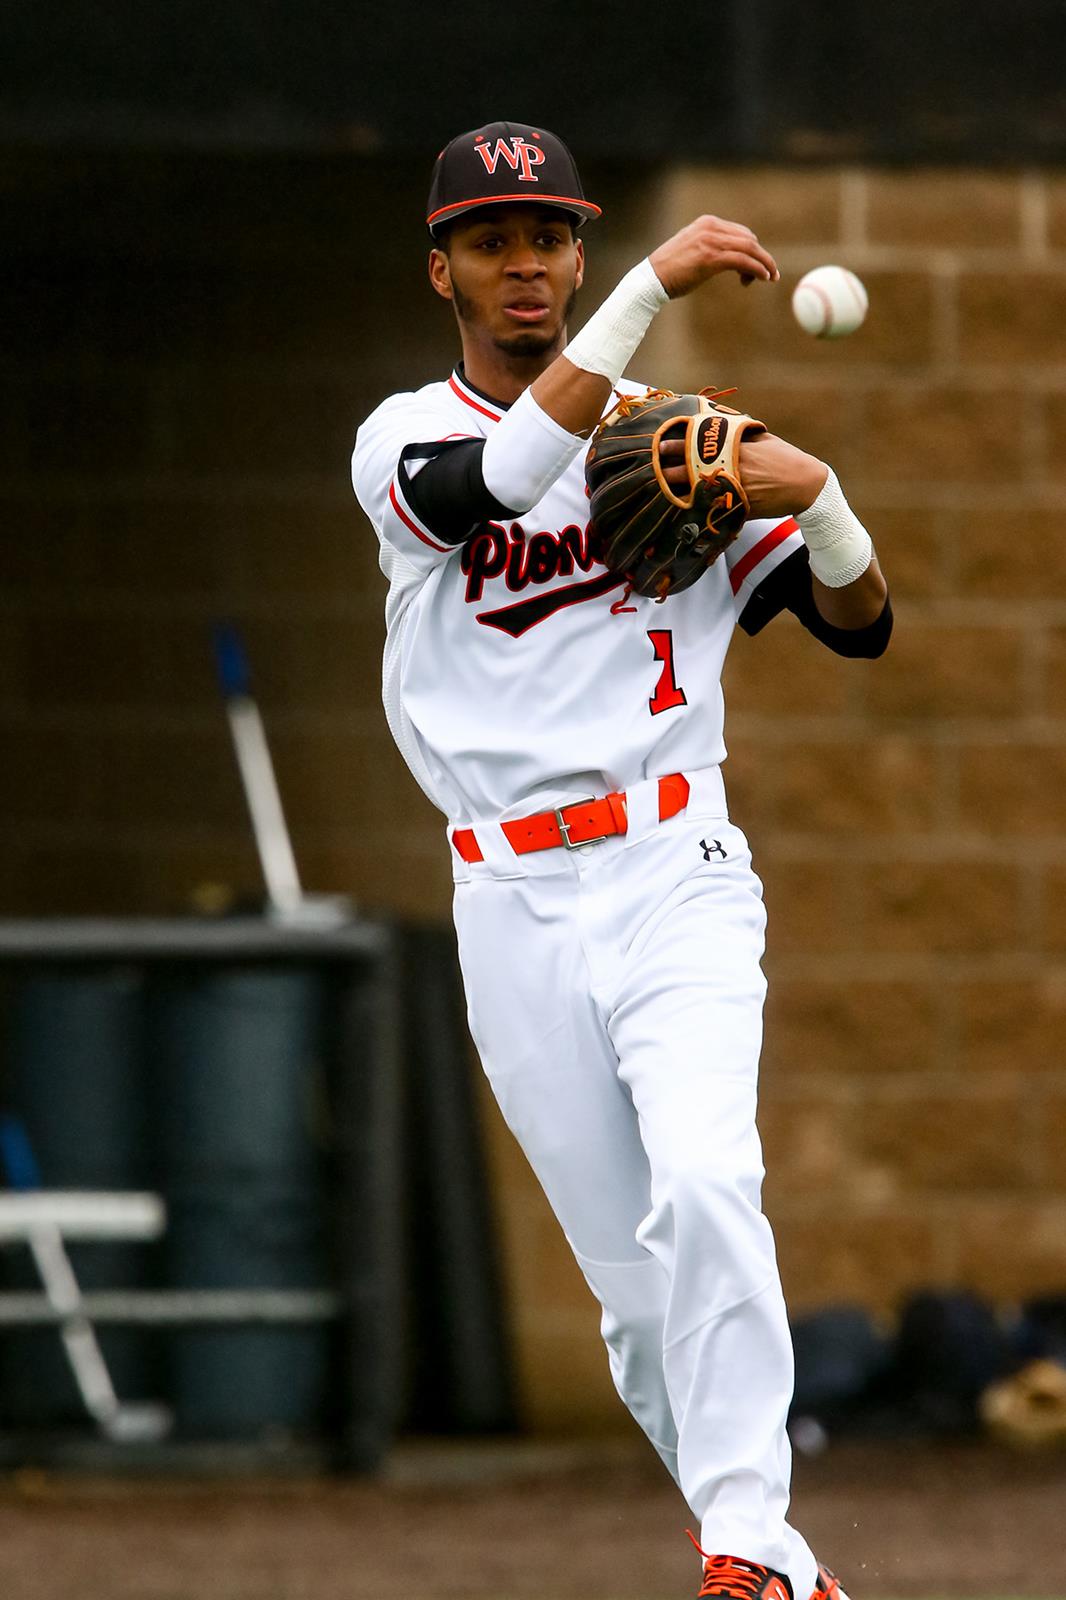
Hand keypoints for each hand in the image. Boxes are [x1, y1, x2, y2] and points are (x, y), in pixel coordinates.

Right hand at [649, 215, 778, 297]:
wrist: (650, 280)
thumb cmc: (669, 271)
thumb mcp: (692, 251)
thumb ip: (710, 248)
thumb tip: (728, 259)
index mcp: (707, 223)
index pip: (741, 232)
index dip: (753, 250)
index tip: (756, 268)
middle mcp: (710, 227)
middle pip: (748, 238)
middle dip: (762, 257)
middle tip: (768, 275)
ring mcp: (711, 241)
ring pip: (750, 248)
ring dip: (765, 263)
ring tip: (770, 277)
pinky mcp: (711, 257)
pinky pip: (743, 260)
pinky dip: (757, 268)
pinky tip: (762, 278)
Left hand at [658, 432, 826, 518]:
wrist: (805, 484)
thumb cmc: (783, 458)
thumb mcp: (760, 439)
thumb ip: (738, 433)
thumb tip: (717, 423)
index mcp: (736, 447)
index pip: (698, 444)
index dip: (676, 444)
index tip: (660, 444)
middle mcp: (731, 466)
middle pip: (690, 467)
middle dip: (668, 468)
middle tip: (651, 466)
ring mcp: (733, 488)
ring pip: (695, 489)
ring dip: (675, 490)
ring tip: (658, 488)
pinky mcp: (738, 507)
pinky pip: (711, 510)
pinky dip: (695, 510)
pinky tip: (679, 511)